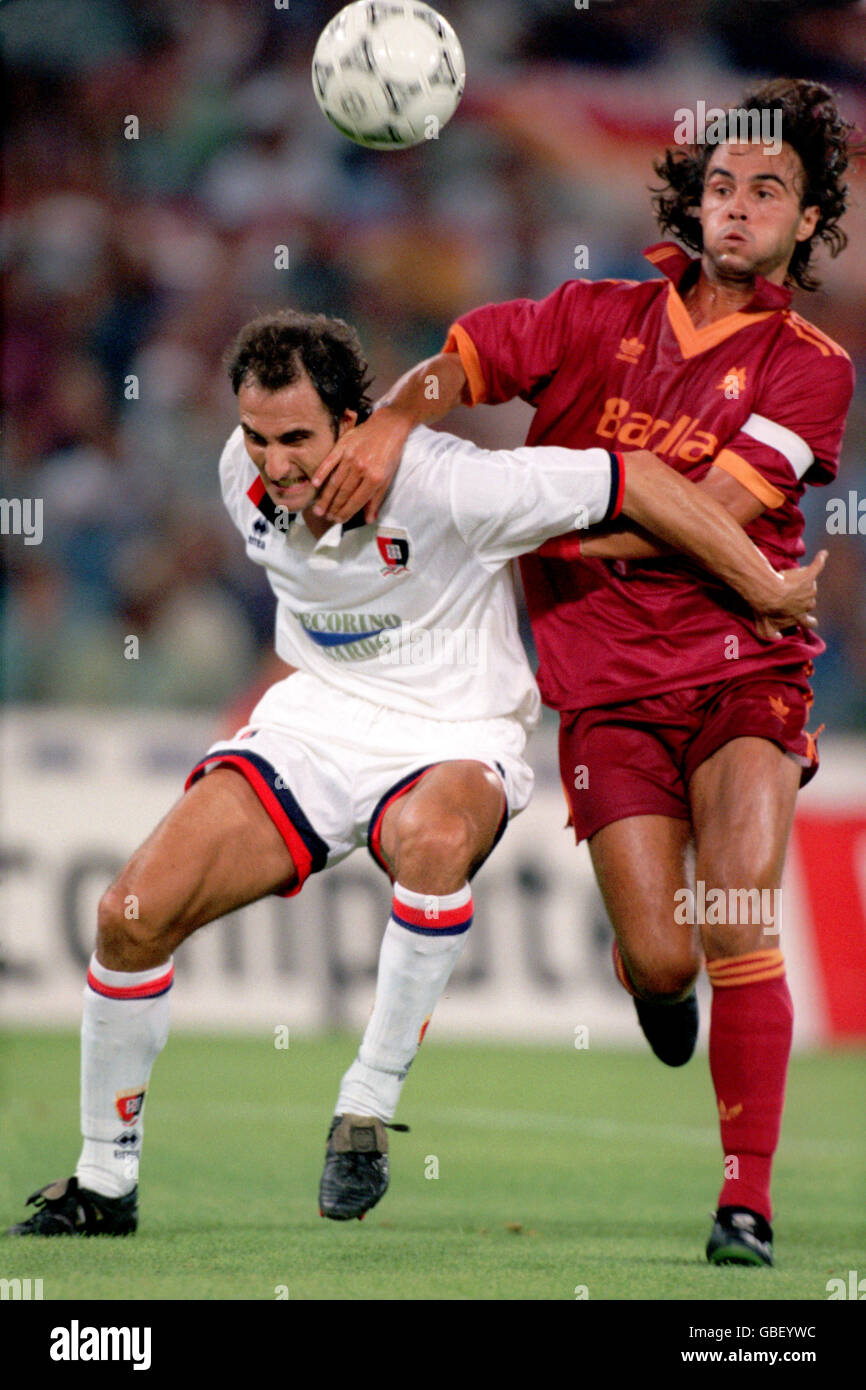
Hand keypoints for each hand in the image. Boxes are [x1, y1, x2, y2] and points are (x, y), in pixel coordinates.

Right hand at [311, 406, 412, 523]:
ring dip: (326, 497)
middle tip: (326, 517)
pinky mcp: (343, 446)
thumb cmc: (390, 453)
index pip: (357, 501)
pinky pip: (329, 462)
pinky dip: (321, 473)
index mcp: (374, 478)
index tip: (338, 520)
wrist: (388, 426)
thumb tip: (368, 519)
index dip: (346, 513)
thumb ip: (376, 499)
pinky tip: (314, 484)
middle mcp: (361, 468)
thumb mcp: (388, 477)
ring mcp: (350, 457)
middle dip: (334, 508)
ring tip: (319, 509)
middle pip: (343, 493)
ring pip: (335, 481)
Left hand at [752, 550, 825, 639]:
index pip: (809, 623)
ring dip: (804, 583)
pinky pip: (817, 566)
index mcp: (798, 617)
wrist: (768, 591)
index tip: (808, 619)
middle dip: (804, 600)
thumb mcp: (764, 625)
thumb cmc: (765, 608)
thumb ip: (771, 633)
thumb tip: (778, 638)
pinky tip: (822, 554)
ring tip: (792, 577)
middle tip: (794, 594)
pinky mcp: (809, 576)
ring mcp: (810, 590)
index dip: (809, 621)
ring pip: (811, 587)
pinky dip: (820, 560)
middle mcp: (807, 605)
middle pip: (810, 604)